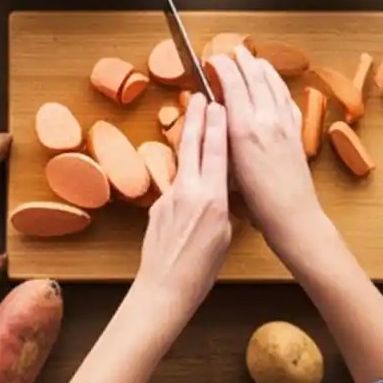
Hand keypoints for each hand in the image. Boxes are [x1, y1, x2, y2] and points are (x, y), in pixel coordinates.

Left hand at [133, 93, 232, 322]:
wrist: (165, 287)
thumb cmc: (201, 270)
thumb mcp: (224, 236)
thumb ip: (222, 206)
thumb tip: (221, 190)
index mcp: (213, 199)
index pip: (217, 153)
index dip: (218, 125)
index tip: (218, 104)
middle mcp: (189, 192)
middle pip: (193, 146)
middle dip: (197, 118)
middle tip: (199, 95)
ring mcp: (170, 198)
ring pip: (181, 161)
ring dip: (187, 138)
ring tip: (191, 120)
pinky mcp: (157, 206)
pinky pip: (173, 183)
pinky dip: (181, 171)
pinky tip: (186, 170)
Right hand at [207, 47, 323, 247]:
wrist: (291, 215)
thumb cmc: (255, 201)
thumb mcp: (227, 164)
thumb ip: (222, 133)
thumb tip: (217, 110)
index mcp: (245, 126)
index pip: (232, 82)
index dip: (222, 66)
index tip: (212, 58)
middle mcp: (267, 119)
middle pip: (255, 77)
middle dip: (243, 60)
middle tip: (233, 51)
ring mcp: (285, 124)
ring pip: (275, 85)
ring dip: (263, 68)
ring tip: (255, 59)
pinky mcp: (297, 134)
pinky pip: (288, 100)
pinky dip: (279, 87)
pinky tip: (277, 88)